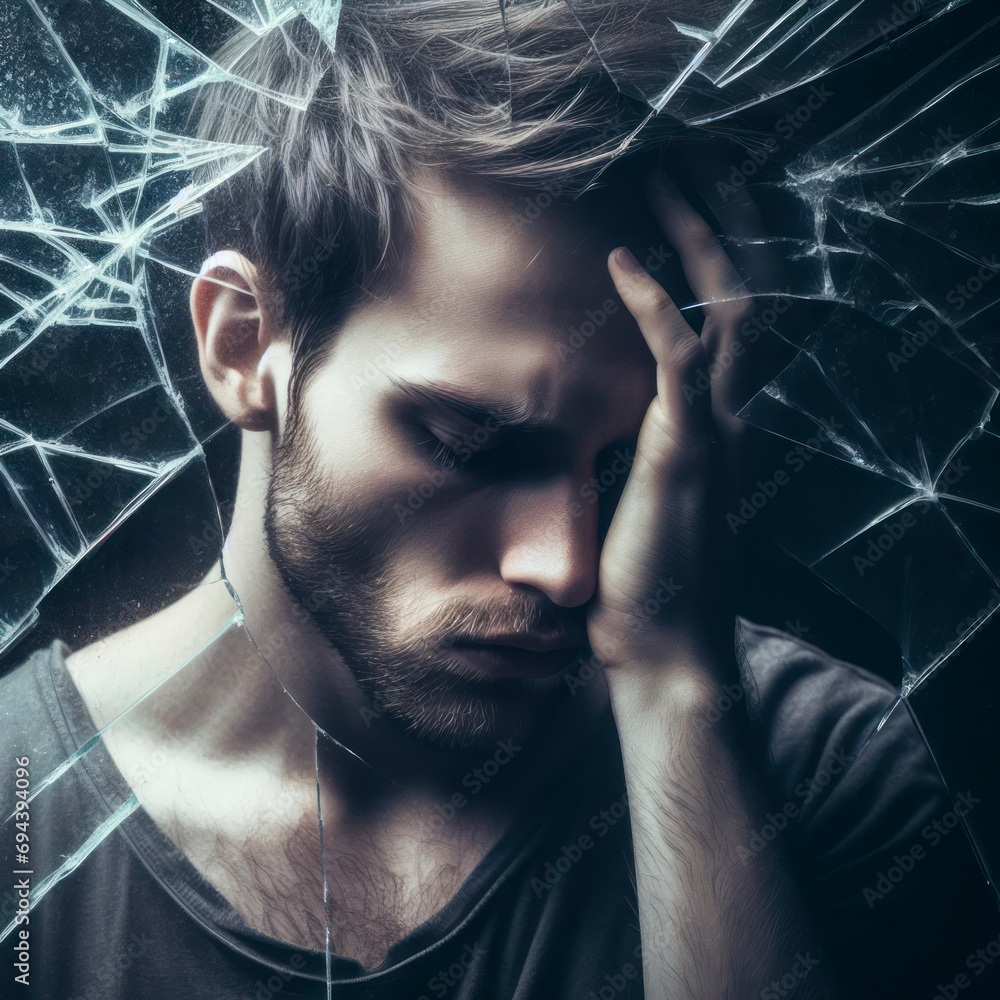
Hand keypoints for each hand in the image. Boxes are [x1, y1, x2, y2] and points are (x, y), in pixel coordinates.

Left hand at [587, 174, 749, 679]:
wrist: (662, 653)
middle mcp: (728, 419)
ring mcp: (714, 434)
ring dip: (700, 241)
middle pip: (745, 296)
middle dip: (721, 225)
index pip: (727, 323)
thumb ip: (623, 451)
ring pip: (729, 312)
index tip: (673, 212)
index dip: (710, 260)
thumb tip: (583, 422)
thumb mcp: (630, 501)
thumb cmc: (643, 586)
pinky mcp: (686, 454)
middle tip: (685, 166)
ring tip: (665, 182)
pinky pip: (678, 361)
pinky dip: (653, 306)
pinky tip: (622, 263)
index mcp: (714, 427)